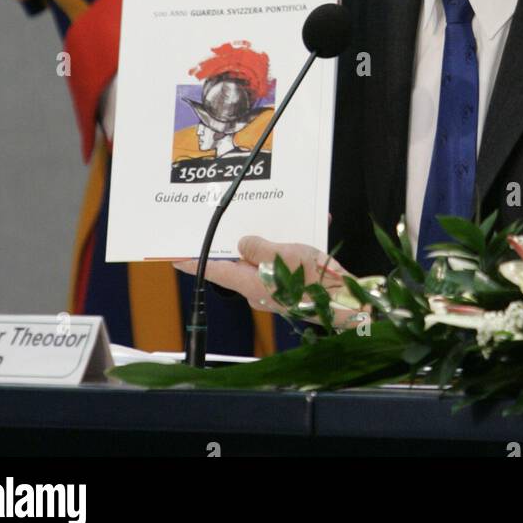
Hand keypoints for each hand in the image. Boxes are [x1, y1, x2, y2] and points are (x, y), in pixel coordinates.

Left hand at [173, 236, 360, 327]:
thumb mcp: (281, 256)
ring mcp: (278, 288)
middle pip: (240, 263)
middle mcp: (259, 288)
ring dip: (273, 240)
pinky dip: (298, 245)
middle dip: (237, 243)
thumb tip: (244, 244)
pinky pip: (289, 262)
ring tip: (278, 218)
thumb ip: (257, 247)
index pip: (214, 272)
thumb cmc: (312, 282)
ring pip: (267, 259)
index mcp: (250, 283)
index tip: (175, 257)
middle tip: (228, 224)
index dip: (194, 264)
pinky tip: (314, 224)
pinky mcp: (295, 286)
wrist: (347, 304)